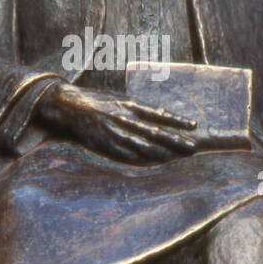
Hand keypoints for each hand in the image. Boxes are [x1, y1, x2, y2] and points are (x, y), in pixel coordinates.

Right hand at [35, 82, 196, 163]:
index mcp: (129, 105)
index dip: (177, 121)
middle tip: (193, 147)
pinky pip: (129, 156)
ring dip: (163, 153)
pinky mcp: (106, 146)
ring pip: (144, 146)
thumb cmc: (96, 102)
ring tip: (178, 158)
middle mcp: (125, 119)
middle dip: (176, 141)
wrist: (68, 107)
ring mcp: (115, 134)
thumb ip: (140, 109)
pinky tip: (156, 164)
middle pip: (156, 133)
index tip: (194, 126)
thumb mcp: (120, 100)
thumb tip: (162, 114)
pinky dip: (144, 160)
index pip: (159, 115)